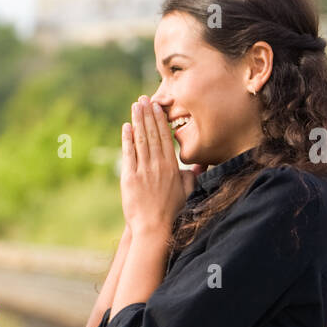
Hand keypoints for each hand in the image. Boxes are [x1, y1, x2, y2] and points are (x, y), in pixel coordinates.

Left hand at [120, 96, 195, 229]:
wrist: (154, 228)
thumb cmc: (172, 211)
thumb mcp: (187, 191)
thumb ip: (192, 175)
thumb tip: (201, 165)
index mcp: (172, 167)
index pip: (165, 137)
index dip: (160, 120)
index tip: (157, 106)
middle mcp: (158, 166)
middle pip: (152, 134)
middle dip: (148, 115)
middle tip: (143, 99)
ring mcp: (143, 171)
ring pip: (141, 141)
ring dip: (138, 121)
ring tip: (135, 106)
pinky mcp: (130, 179)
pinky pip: (129, 155)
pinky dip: (127, 140)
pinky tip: (126, 127)